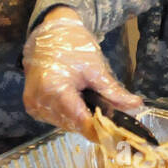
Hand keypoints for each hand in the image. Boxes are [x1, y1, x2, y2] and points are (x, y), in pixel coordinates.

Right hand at [22, 7, 142, 137]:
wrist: (50, 33)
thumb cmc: (73, 46)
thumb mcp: (96, 69)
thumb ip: (114, 92)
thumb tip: (135, 105)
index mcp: (54, 90)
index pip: (80, 121)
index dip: (100, 129)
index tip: (117, 135)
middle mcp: (40, 102)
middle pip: (73, 124)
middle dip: (93, 123)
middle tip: (111, 116)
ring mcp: (33, 105)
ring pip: (64, 124)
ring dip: (80, 119)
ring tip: (93, 105)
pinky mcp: (31, 106)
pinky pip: (55, 118)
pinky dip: (69, 115)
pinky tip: (78, 103)